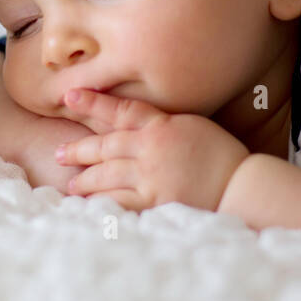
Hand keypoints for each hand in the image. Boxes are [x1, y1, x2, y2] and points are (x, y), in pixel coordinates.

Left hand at [55, 87, 250, 212]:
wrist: (240, 184)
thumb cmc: (221, 154)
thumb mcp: (191, 126)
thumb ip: (162, 124)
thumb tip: (138, 123)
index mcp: (161, 126)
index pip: (120, 110)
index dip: (93, 102)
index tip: (69, 94)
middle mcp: (150, 149)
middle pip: (105, 145)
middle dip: (79, 149)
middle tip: (59, 152)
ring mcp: (150, 177)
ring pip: (107, 175)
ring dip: (85, 180)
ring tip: (71, 185)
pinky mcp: (154, 202)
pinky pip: (120, 202)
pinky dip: (102, 203)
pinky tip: (89, 205)